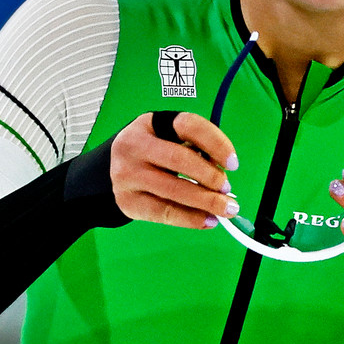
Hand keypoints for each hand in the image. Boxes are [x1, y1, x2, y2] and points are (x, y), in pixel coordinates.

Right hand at [109, 112, 239, 228]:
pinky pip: (164, 213)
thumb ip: (194, 148)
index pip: (188, 125)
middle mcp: (134, 145)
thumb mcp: (168, 139)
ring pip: (173, 190)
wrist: (111, 171)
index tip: (233, 163)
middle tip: (227, 190)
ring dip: (206, 202)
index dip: (215, 143)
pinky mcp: (128, 201)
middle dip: (210, 177)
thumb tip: (222, 175)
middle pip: (179, 159)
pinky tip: (207, 220)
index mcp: (150, 123)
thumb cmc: (151, 154)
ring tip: (225, 209)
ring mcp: (127, 174)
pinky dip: (191, 219)